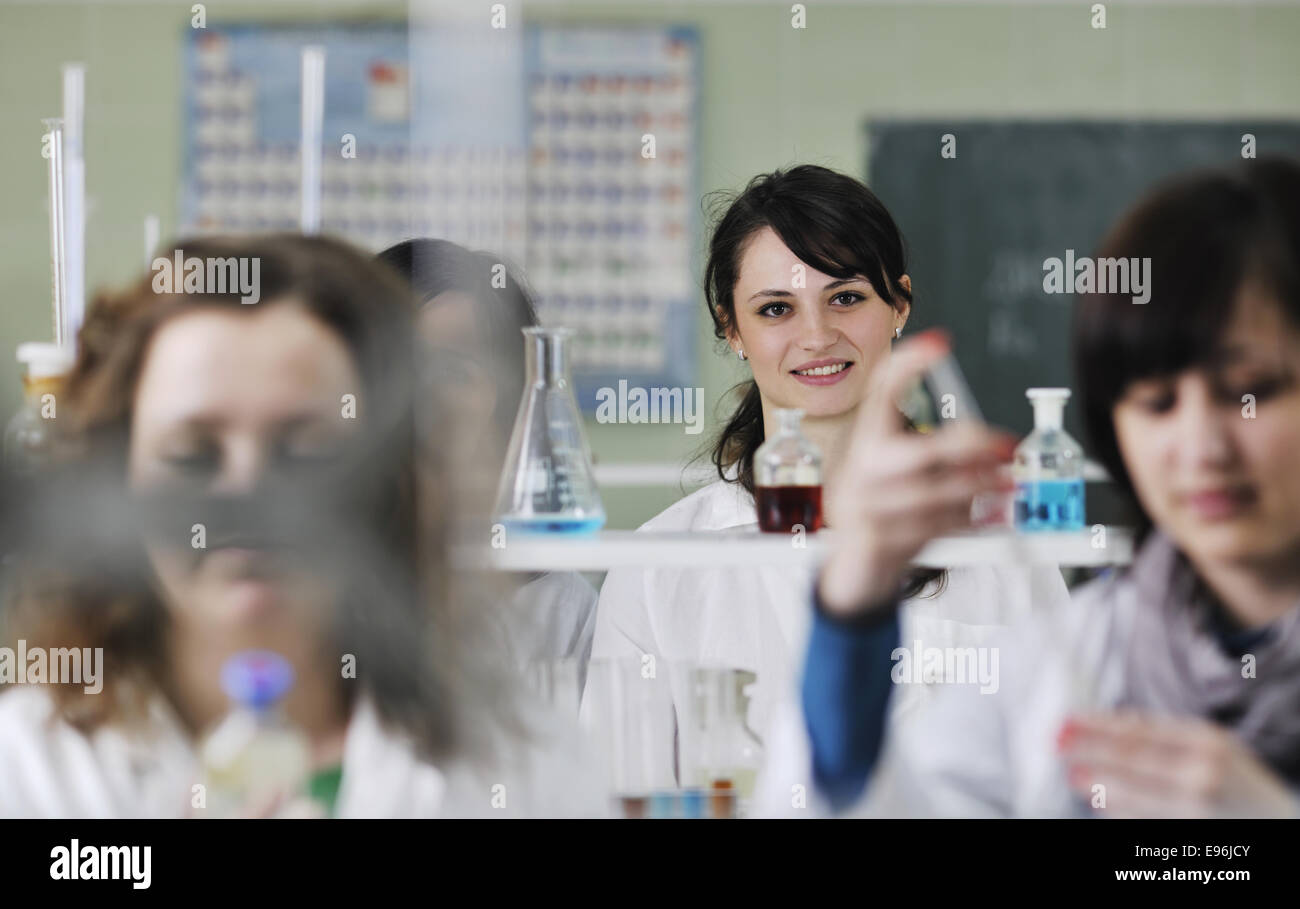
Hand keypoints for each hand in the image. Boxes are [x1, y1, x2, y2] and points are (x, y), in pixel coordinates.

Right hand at [817, 331, 1016, 616]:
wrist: (853, 567)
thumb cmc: (885, 506)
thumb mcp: (893, 469)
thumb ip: (927, 448)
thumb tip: (984, 439)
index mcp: (863, 440)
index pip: (880, 392)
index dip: (907, 365)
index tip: (940, 342)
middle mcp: (859, 469)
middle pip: (919, 451)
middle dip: (969, 449)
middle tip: (1007, 445)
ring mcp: (865, 506)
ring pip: (934, 493)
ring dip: (980, 487)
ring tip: (1009, 482)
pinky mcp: (879, 539)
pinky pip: (934, 526)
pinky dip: (968, 519)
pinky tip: (986, 513)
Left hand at [1058, 711, 1298, 817]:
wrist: (1281, 820)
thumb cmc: (1239, 779)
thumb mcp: (1212, 743)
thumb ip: (1164, 733)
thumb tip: (1116, 722)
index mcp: (1205, 741)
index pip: (1138, 731)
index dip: (1097, 725)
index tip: (1067, 720)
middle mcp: (1201, 773)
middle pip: (1130, 760)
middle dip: (1089, 750)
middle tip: (1057, 744)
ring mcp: (1197, 807)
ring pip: (1133, 794)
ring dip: (1097, 783)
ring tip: (1072, 775)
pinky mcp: (1191, 833)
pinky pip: (1145, 822)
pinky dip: (1119, 811)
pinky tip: (1100, 803)